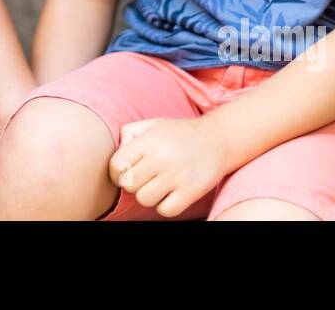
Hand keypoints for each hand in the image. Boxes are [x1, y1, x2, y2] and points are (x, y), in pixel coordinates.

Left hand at [107, 116, 232, 217]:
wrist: (218, 139)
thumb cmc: (179, 134)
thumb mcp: (152, 124)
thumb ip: (129, 134)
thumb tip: (118, 157)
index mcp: (149, 140)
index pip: (116, 165)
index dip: (117, 171)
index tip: (127, 170)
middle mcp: (162, 157)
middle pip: (129, 185)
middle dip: (134, 183)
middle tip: (146, 177)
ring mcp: (177, 175)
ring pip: (144, 200)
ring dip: (149, 195)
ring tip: (158, 185)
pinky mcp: (191, 191)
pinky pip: (165, 210)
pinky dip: (166, 205)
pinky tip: (171, 194)